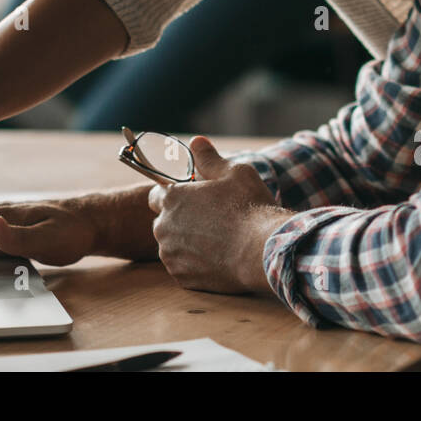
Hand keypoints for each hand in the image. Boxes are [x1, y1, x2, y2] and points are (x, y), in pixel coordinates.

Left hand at [148, 136, 292, 294]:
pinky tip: (216, 258)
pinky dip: (194, 263)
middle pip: (164, 221)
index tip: (191, 199)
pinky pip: (182, 267)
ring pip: (171, 246)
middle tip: (208, 220)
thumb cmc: (249, 208)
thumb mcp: (234, 172)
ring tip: (215, 240)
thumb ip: (209, 158)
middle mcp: (164, 227)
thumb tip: (196, 142)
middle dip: (180, 220)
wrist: (263, 251)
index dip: (174, 195)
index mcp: (172, 198)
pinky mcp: (182, 278)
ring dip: (185, 242)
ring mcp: (171, 255)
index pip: (157, 195)